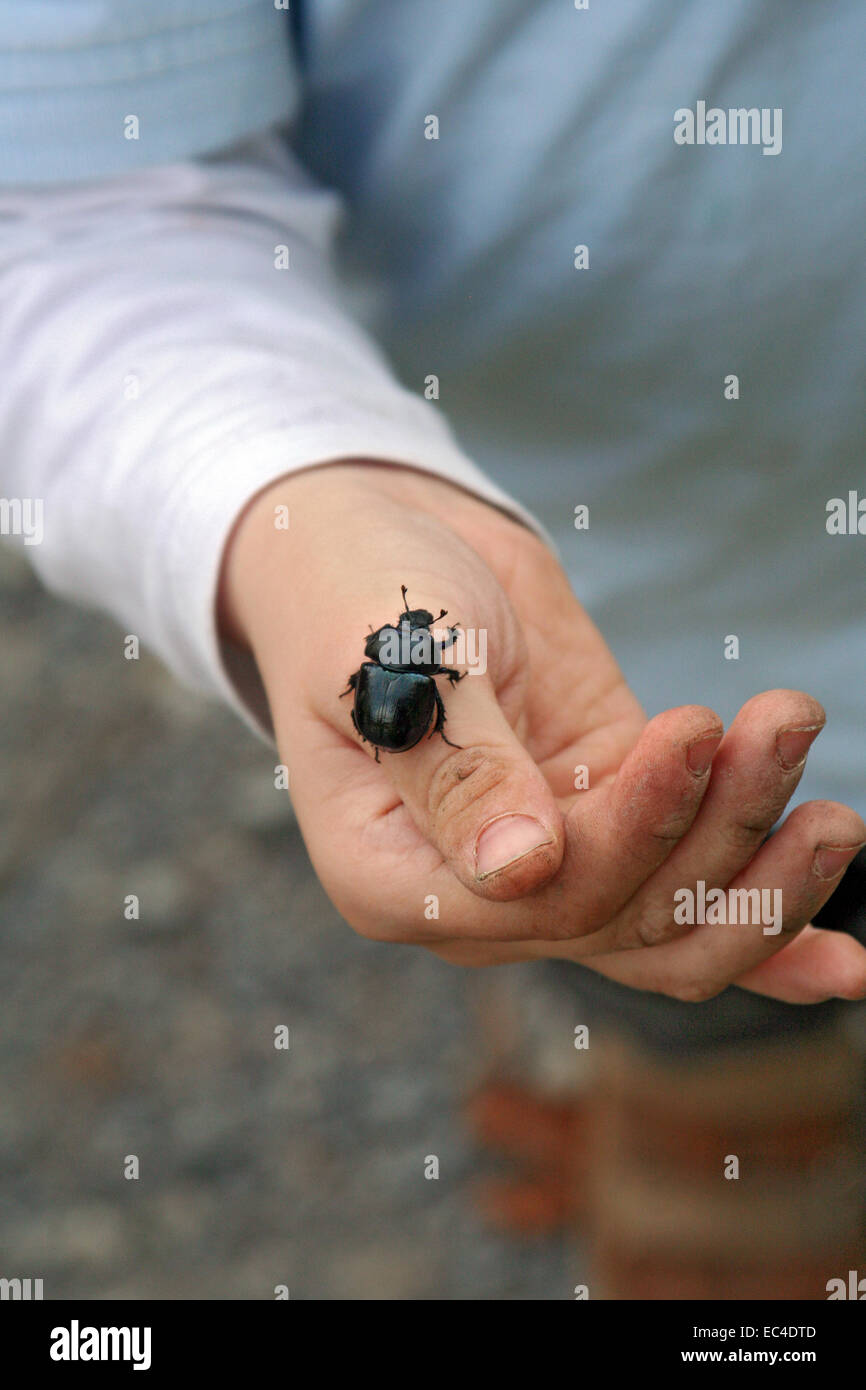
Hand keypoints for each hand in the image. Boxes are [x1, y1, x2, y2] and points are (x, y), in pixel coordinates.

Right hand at [220, 461, 865, 1002]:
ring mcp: (545, 868)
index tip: (693, 729)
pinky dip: (765, 929)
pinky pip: (686, 896)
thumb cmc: (359, 589)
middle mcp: (472, 899)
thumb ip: (453, 762)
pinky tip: (846, 967)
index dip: (629, 829)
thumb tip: (523, 868)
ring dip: (762, 873)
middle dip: (717, 832)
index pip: (536, 898)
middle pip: (624, 920)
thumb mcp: (388, 655)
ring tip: (832, 806)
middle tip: (783, 721)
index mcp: (392, 876)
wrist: (389, 538)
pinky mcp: (608, 818)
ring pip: (670, 924)